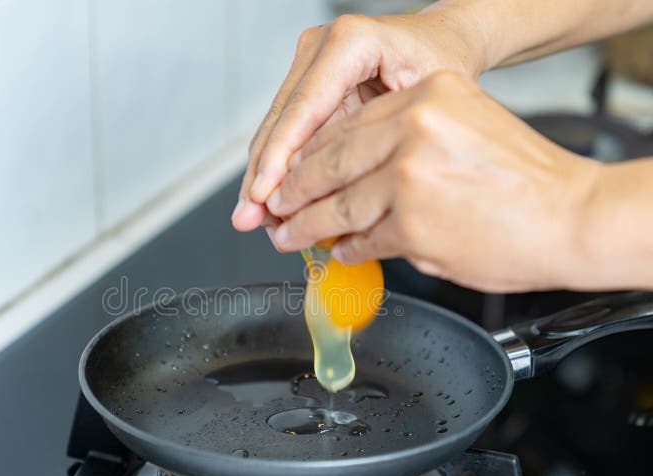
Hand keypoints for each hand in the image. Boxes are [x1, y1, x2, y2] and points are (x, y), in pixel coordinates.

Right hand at [231, 10, 486, 232]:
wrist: (440, 41)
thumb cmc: (442, 64)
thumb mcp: (423, 105)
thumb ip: (374, 141)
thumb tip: (334, 194)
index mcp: (350, 43)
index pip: (304, 108)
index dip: (279, 157)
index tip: (264, 193)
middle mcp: (320, 48)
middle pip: (281, 121)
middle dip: (262, 175)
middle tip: (249, 217)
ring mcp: (308, 65)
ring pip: (277, 130)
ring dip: (265, 177)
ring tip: (254, 218)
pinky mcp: (307, 85)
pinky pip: (289, 133)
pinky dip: (280, 170)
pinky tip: (272, 202)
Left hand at [266, 71, 600, 292]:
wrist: (571, 217)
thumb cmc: (525, 179)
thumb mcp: (466, 124)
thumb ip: (406, 137)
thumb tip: (350, 169)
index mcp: (428, 96)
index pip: (346, 124)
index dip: (309, 154)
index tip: (290, 172)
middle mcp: (414, 130)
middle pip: (330, 163)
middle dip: (294, 192)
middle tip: (275, 207)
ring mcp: (409, 180)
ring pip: (337, 206)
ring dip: (308, 227)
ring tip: (291, 237)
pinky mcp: (411, 227)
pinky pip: (362, 240)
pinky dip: (347, 250)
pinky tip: (340, 251)